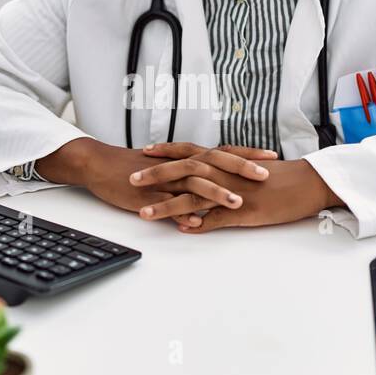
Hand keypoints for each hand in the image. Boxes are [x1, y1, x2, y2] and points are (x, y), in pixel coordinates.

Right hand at [35, 138, 274, 226]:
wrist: (102, 166)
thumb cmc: (137, 168)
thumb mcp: (171, 169)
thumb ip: (193, 177)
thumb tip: (216, 184)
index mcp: (187, 158)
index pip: (223, 152)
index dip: (248, 154)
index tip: (273, 158)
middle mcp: (179, 165)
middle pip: (215, 162)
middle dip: (241, 168)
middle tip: (265, 176)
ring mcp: (164, 180)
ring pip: (194, 183)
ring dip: (217, 192)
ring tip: (238, 202)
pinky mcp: (149, 196)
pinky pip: (167, 204)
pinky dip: (182, 213)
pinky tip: (196, 222)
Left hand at [129, 143, 343, 231]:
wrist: (308, 182)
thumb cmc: (281, 176)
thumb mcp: (249, 169)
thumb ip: (228, 172)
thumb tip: (211, 177)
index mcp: (225, 161)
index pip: (189, 152)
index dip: (165, 152)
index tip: (144, 153)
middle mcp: (224, 172)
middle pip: (183, 171)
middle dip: (155, 175)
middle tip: (131, 178)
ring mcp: (232, 192)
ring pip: (192, 197)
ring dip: (167, 206)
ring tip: (144, 214)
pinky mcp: (243, 211)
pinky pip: (216, 219)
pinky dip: (199, 224)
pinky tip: (182, 230)